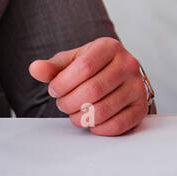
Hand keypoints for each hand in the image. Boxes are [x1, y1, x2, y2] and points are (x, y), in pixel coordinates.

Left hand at [28, 37, 149, 135]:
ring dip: (81, 118)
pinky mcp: (141, 107)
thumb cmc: (92, 68)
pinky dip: (98, 128)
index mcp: (109, 47)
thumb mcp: (71, 61)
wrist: (118, 75)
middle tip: (62, 104)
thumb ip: (52, 67)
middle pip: (93, 90)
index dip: (63, 83)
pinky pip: (118, 125)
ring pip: (103, 110)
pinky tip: (90, 122)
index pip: (84, 67)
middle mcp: (128, 64)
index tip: (54, 90)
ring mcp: (137, 87)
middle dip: (69, 102)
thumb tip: (35, 69)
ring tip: (74, 114)